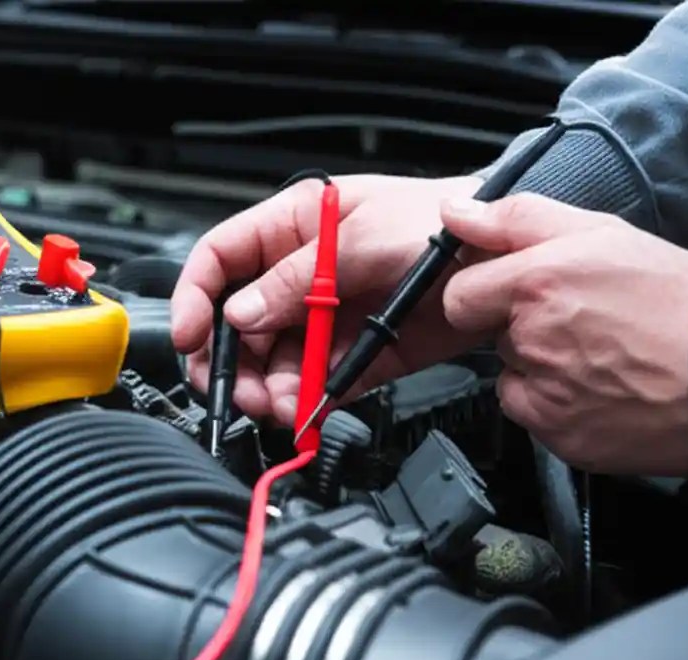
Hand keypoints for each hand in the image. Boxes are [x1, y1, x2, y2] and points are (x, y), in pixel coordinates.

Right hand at [171, 174, 484, 424]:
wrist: (498, 256)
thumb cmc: (437, 221)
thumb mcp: (360, 236)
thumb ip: (298, 278)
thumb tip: (243, 313)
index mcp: (294, 227)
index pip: (222, 259)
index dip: (196, 297)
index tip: (189, 336)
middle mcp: (303, 275)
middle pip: (241, 323)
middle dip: (233, 361)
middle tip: (238, 390)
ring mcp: (329, 316)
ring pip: (278, 361)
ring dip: (271, 389)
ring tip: (279, 406)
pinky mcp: (359, 353)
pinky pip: (321, 382)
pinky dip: (310, 401)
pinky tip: (307, 410)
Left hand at [440, 194, 687, 475]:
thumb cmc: (680, 304)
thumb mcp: (602, 233)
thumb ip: (517, 219)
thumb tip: (455, 212)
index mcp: (536, 284)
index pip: (458, 294)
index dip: (485, 291)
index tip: (516, 292)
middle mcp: (532, 341)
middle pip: (492, 334)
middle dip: (523, 325)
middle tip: (582, 320)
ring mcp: (544, 394)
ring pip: (515, 374)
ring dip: (542, 366)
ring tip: (601, 354)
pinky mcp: (560, 436)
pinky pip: (535, 414)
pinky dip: (557, 404)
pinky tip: (601, 387)